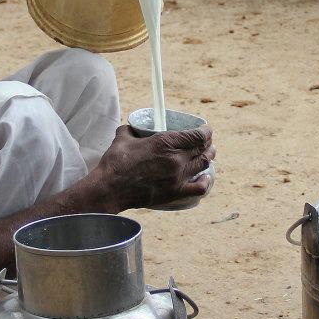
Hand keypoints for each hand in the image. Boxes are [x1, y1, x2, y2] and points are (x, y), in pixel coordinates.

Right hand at [94, 125, 215, 210]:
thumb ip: (131, 128)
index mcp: (165, 141)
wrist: (110, 188)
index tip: (206, 129)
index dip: (206, 131)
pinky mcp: (175, 192)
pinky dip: (205, 181)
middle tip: (206, 142)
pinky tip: (204, 178)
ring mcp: (177, 176)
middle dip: (208, 143)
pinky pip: (199, 187)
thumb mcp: (123, 137)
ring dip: (208, 158)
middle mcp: (175, 158)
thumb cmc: (115, 162)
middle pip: (203, 149)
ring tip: (207, 155)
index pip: (197, 135)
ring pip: (203, 164)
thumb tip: (133, 127)